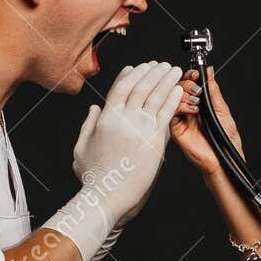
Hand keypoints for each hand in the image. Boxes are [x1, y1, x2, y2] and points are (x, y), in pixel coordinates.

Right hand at [70, 61, 184, 224]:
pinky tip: (179, 89)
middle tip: (160, 64)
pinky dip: (173, 98)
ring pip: (155, 94)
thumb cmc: (94, 178)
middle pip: (140, 85)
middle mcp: (124, 118)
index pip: (120, 87)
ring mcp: (140, 127)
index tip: (139, 67)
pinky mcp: (155, 139)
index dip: (131, 74)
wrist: (107, 196)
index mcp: (106, 117)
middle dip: (152, 71)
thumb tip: (93, 109)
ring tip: (173, 70)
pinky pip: (167, 112)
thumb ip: (88, 125)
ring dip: (165, 79)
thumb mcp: (81, 147)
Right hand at [171, 67, 243, 178]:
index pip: (189, 83)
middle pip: (178, 87)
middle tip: (197, 90)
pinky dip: (180, 106)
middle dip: (187, 84)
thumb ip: (213, 90)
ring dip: (184, 95)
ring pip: (172, 97)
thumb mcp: (221, 110)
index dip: (190, 76)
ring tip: (197, 103)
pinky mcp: (175, 128)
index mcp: (199, 103)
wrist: (223, 158)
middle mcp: (188, 109)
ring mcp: (181, 118)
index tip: (196, 74)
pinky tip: (191, 110)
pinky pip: (170, 111)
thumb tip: (209, 71)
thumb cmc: (225, 139)